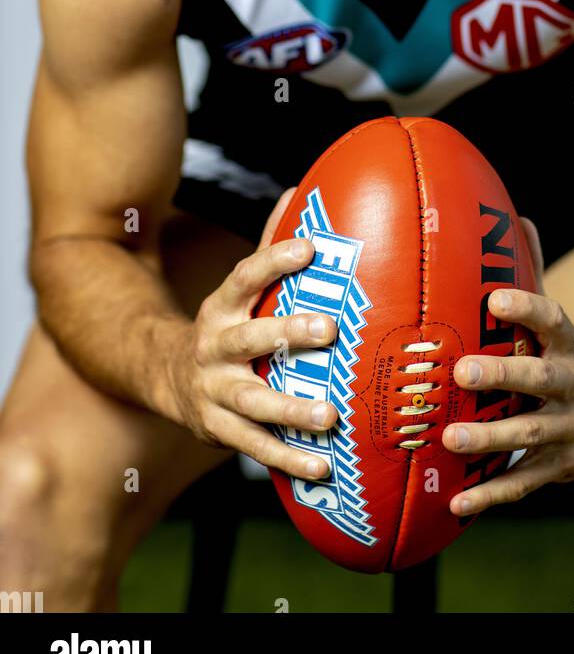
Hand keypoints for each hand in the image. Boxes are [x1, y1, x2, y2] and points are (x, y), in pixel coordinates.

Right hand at [168, 186, 337, 479]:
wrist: (165, 376)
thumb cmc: (227, 323)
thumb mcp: (239, 286)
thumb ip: (269, 242)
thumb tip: (301, 188)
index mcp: (223, 306)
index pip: (246, 276)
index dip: (275, 260)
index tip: (310, 247)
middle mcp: (215, 347)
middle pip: (250, 338)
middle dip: (288, 333)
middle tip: (329, 329)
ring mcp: (214, 391)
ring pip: (252, 400)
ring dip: (291, 408)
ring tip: (330, 414)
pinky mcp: (219, 429)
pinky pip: (255, 447)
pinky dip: (288, 458)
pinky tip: (323, 465)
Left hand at [443, 217, 573, 516]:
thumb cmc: (562, 352)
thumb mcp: (554, 316)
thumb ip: (533, 270)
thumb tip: (516, 216)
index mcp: (570, 341)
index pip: (552, 319)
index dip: (528, 307)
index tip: (497, 297)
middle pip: (542, 378)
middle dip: (504, 375)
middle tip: (461, 370)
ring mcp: (572, 428)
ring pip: (533, 433)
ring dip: (491, 438)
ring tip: (449, 438)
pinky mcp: (560, 466)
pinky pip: (525, 481)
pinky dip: (491, 495)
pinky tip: (457, 502)